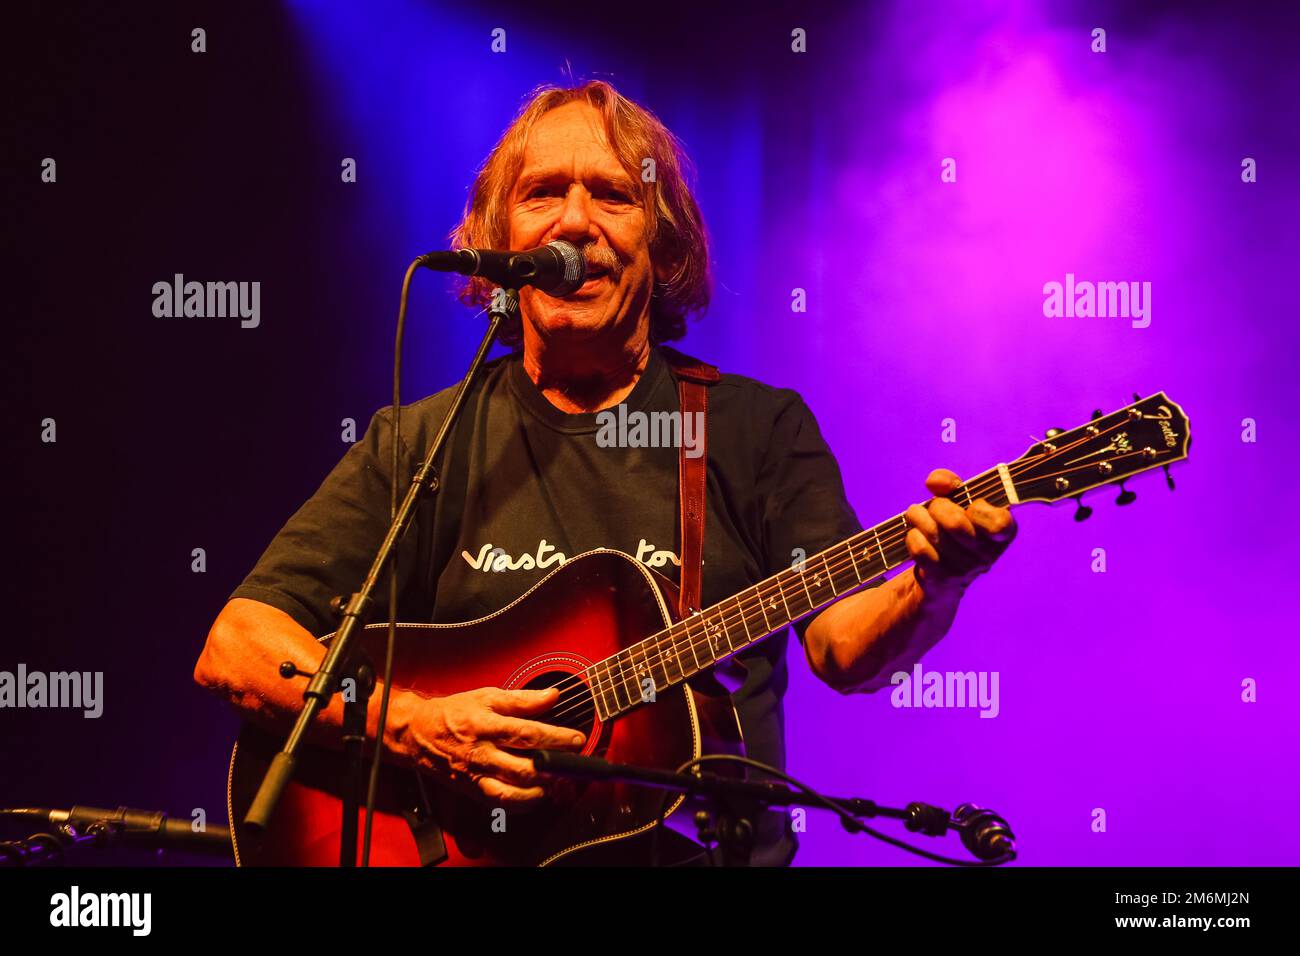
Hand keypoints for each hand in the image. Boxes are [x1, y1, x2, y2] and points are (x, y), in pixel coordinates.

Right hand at [390, 686, 584, 804]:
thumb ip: (522, 699)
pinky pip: (501, 803)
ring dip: (540, 790)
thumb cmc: (455, 713)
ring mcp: (476, 776)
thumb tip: (552, 695)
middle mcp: (481, 753)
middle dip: (553, 768)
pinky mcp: (473, 791)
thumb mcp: (488, 697)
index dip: (554, 738)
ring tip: (556, 780)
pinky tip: (537, 793)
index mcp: (486, 725)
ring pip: (512, 792)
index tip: (576, 739)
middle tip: (572, 762)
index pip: (525, 734)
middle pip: (522, 767)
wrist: (419, 734)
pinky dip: (523, 803)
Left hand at [903, 469, 1016, 599]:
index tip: (970, 505)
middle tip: (933, 505)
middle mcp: (989, 555)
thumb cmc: (955, 524)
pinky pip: (921, 550)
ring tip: (916, 514)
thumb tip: (935, 482)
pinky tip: (915, 533)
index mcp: (1004, 534)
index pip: (998, 523)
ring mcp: (966, 569)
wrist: (943, 569)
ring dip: (918, 518)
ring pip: (934, 535)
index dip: (978, 509)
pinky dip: (912, 536)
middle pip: (956, 524)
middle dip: (937, 507)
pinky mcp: (943, 578)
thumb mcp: (959, 500)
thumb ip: (950, 483)